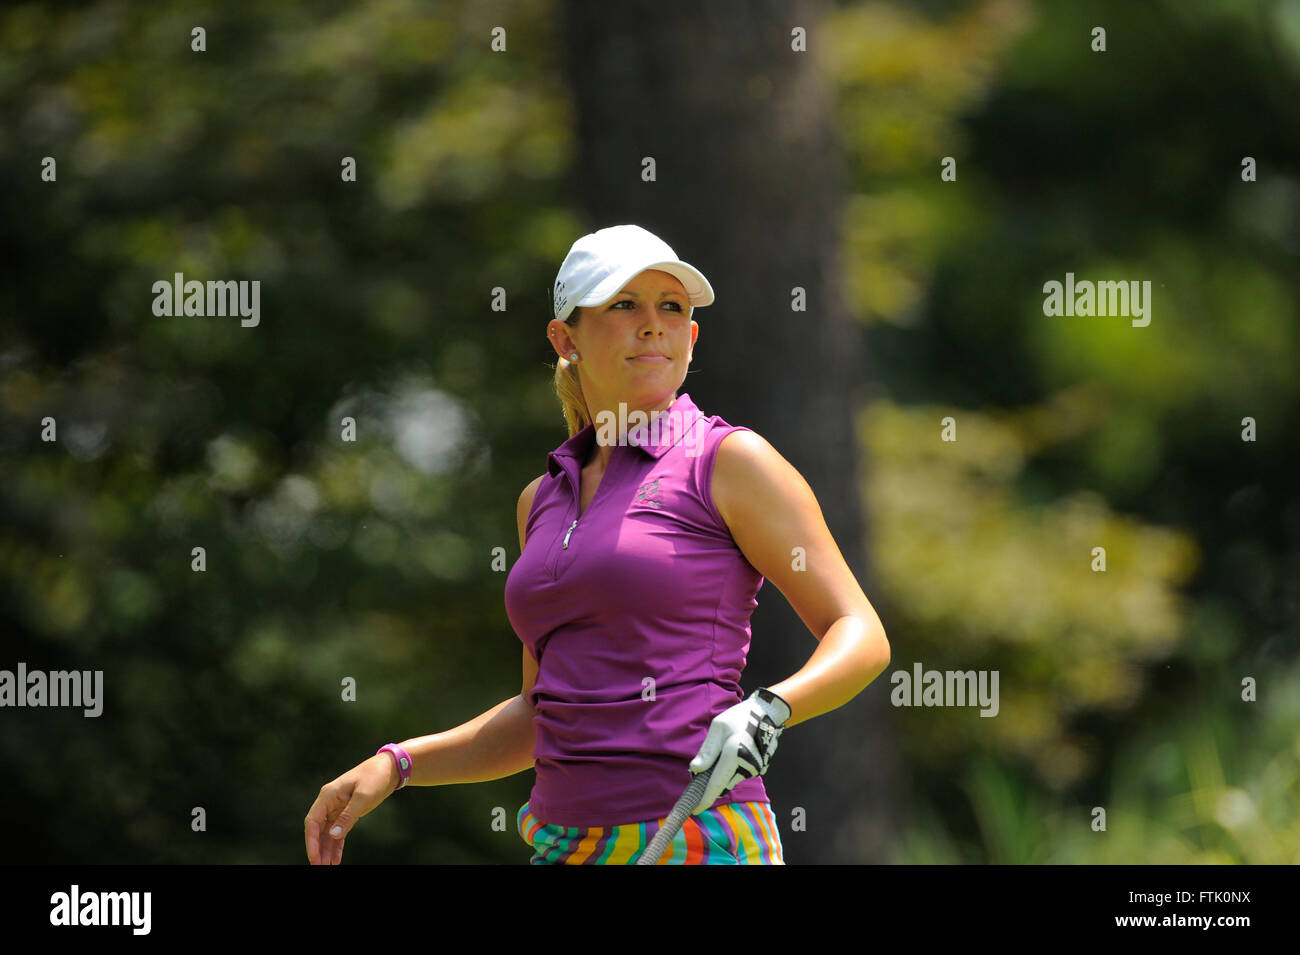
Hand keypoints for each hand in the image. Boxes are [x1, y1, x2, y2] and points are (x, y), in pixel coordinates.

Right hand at [305, 754, 398, 864]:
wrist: (389, 769)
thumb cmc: (375, 778)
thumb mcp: (363, 797)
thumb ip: (347, 816)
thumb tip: (333, 835)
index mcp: (328, 795)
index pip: (313, 821)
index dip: (311, 841)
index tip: (314, 857)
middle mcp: (329, 802)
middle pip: (318, 829)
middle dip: (317, 848)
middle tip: (319, 867)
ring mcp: (337, 808)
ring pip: (327, 833)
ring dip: (326, 849)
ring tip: (326, 866)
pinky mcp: (347, 813)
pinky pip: (338, 832)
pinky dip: (336, 845)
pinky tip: (336, 858)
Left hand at [687, 688, 790, 813]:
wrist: (768, 713)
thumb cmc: (739, 717)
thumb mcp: (718, 727)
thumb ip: (708, 750)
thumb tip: (695, 770)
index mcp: (733, 754)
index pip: (716, 783)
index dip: (705, 798)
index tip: (695, 810)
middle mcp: (746, 765)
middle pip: (723, 784)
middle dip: (711, 783)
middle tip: (701, 771)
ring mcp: (755, 768)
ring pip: (731, 779)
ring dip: (722, 774)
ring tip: (720, 754)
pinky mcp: (760, 768)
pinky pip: (740, 774)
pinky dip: (732, 770)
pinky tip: (732, 753)